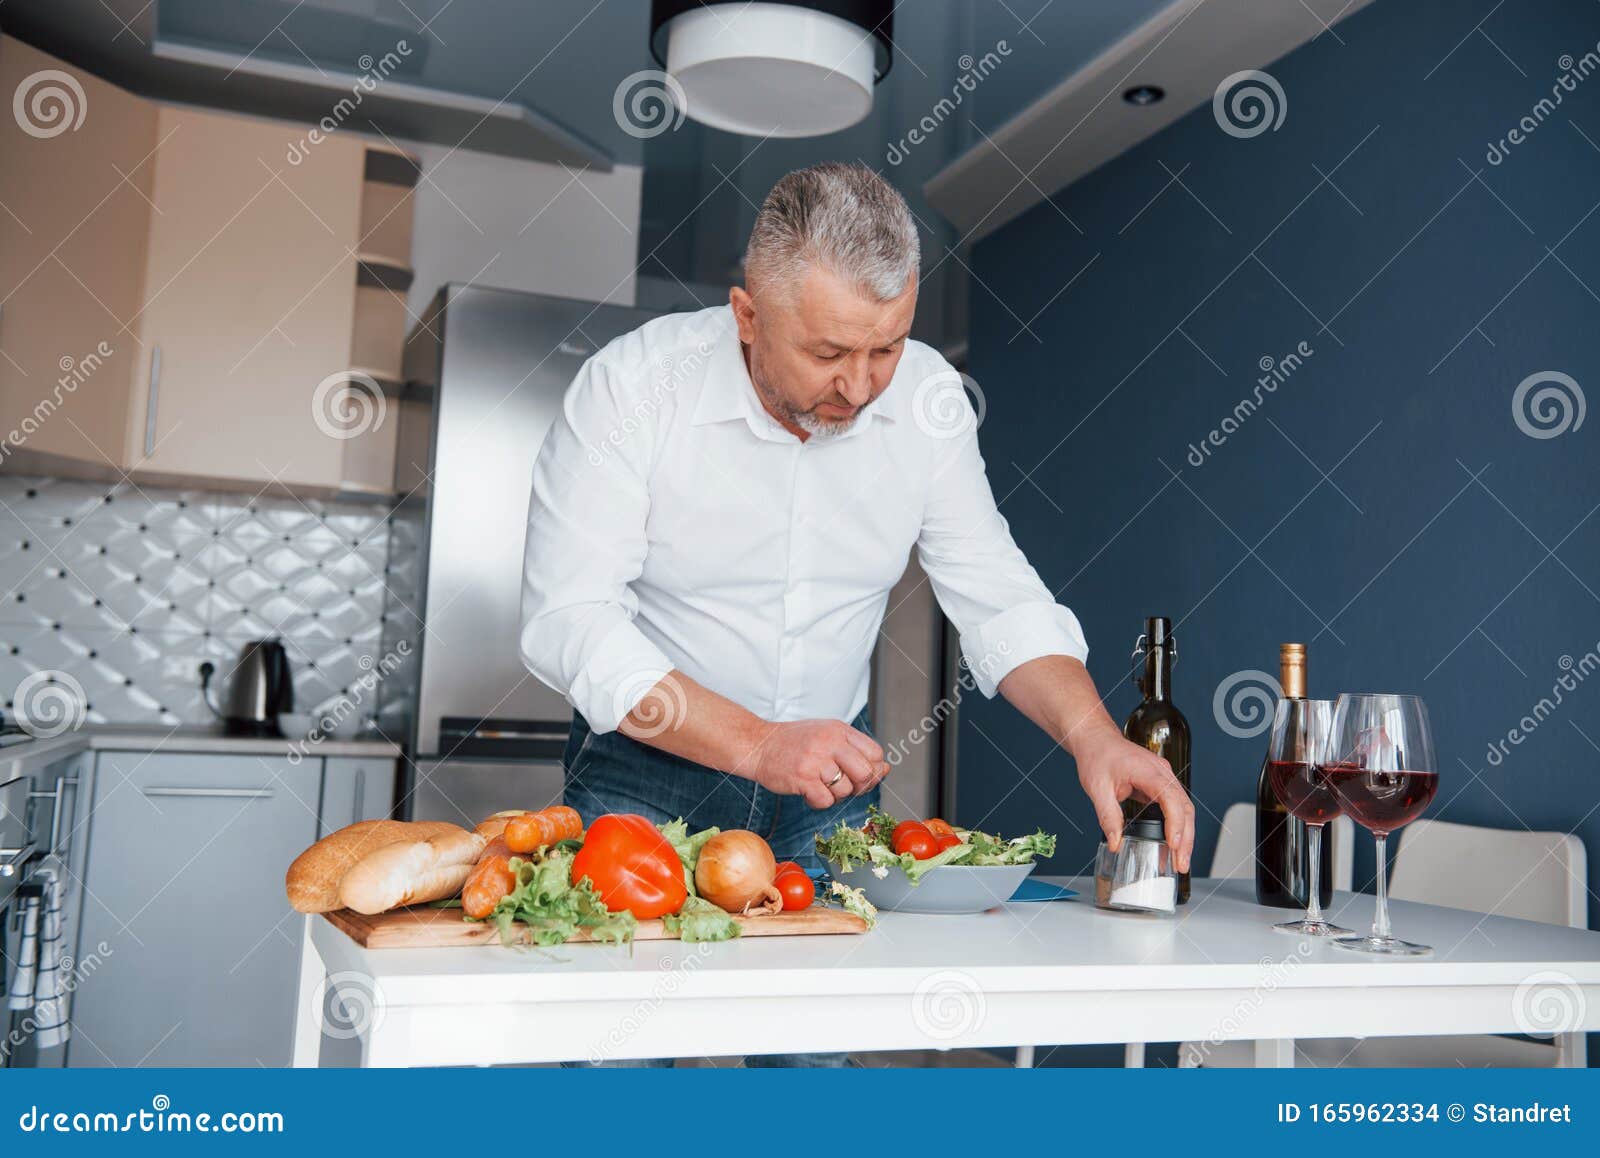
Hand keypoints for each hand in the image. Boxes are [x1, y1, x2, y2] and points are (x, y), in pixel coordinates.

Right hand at [750, 719, 888, 808]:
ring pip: (846, 790)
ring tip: (820, 786)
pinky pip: (826, 800)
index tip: (859, 776)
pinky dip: (819, 802)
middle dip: (859, 786)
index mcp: (840, 730)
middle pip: (866, 773)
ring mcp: (816, 759)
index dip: (873, 770)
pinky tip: (809, 793)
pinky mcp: (803, 777)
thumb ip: (855, 751)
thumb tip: (885, 769)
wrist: (758, 745)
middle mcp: (830, 742)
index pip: (875, 753)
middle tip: (843, 786)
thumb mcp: (827, 736)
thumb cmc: (794, 743)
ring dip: (835, 795)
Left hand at [1074, 732, 1192, 871]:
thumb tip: (1115, 842)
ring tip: (1180, 859)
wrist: (1096, 740)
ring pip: (1184, 808)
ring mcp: (1164, 777)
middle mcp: (1162, 773)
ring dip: (1185, 834)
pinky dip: (1178, 825)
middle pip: (1185, 807)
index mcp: (1147, 770)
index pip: (1171, 798)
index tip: (1174, 844)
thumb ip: (1108, 816)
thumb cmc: (1097, 756)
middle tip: (1181, 863)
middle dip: (1186, 837)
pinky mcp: (1160, 784)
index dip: (1176, 823)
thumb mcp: (1097, 788)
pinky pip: (1176, 806)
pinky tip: (1174, 843)